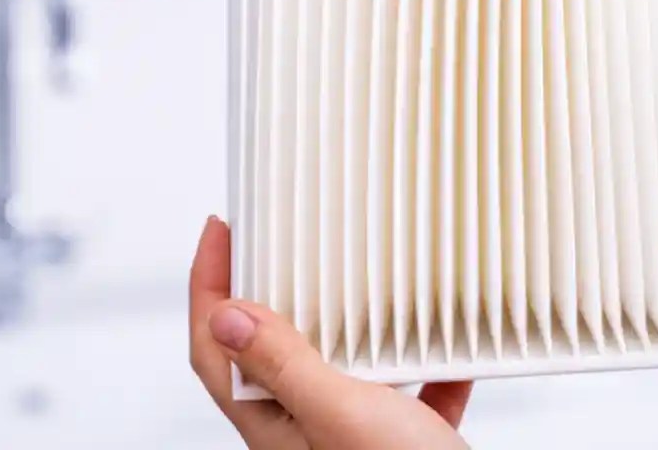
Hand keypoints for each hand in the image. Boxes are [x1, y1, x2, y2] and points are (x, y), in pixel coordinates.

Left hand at [189, 217, 470, 448]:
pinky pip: (411, 392)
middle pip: (271, 351)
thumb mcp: (337, 412)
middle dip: (269, 294)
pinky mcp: (403, 444)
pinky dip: (428, 366)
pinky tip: (449, 351)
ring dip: (345, 324)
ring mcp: (354, 436)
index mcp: (274, 422)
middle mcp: (305, 430)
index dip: (208, 284)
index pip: (218, 347)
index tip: (220, 230)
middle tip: (274, 243)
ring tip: (354, 281)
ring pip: (339, 366)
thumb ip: (285, 363)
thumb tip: (225, 315)